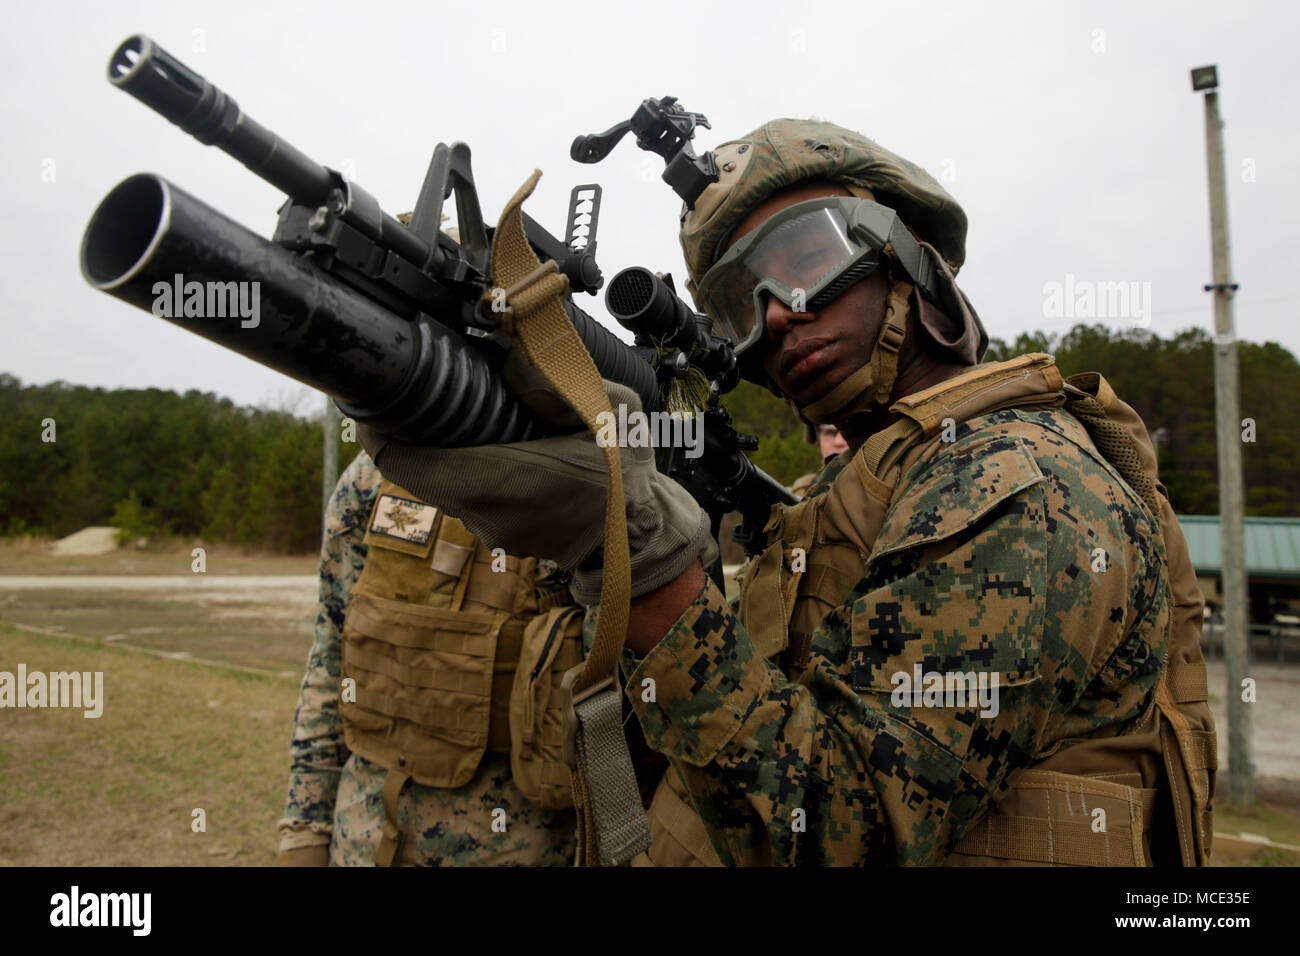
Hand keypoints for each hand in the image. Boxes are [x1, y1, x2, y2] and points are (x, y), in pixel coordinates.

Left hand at [357, 381, 713, 602]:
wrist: (645, 541)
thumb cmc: (625, 478)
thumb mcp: (605, 410)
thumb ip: (553, 379)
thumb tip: (508, 353)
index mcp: (495, 479)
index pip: (399, 460)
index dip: (375, 428)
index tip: (376, 400)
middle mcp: (481, 513)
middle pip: (417, 468)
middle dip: (415, 431)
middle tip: (428, 391)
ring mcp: (490, 532)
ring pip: (443, 483)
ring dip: (447, 451)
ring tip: (470, 415)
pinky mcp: (502, 538)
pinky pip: (470, 499)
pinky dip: (473, 471)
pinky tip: (502, 447)